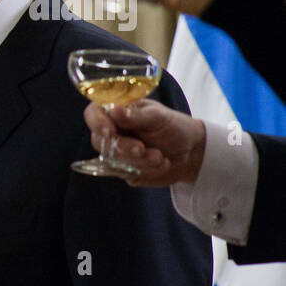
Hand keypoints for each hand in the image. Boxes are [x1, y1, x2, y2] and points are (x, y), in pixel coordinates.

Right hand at [83, 99, 205, 186]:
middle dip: (123, 148)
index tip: (109, 133)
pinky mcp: (123, 170)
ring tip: (161, 157)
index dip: (97, 123)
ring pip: (114, 161)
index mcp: (117, 112)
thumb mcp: (159, 116)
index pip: (94, 114)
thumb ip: (136, 115)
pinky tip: (162, 164)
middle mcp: (111, 132)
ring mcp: (115, 153)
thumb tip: (114, 111)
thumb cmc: (174, 126)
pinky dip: (147, 171)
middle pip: (100, 142)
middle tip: (142, 149)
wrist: (191, 151)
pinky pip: (126, 174)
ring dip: (140, 161)